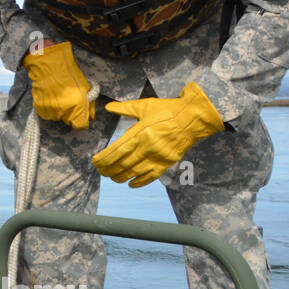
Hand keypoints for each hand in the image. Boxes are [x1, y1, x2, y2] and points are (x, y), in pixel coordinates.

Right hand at [21, 40, 93, 129]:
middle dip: (71, 113)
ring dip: (59, 109)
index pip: (81, 126)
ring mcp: (51, 111)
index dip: (81, 122)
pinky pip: (47, 112)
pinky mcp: (40, 109)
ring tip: (58, 95)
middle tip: (69, 99)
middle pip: (69, 121)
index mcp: (78, 107)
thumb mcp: (85, 88)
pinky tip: (50, 95)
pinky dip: (49, 107)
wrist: (49, 66)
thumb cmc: (70, 74)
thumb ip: (88, 104)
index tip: (81, 117)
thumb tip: (89, 115)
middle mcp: (64, 112)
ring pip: (58, 116)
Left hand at [91, 82, 224, 186]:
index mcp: (140, 133)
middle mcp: (147, 147)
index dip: (104, 159)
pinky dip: (139, 182)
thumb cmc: (168, 110)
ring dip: (120, 177)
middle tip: (100, 170)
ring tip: (111, 176)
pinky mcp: (167, 163)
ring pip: (134, 172)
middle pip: (123, 164)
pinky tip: (130, 183)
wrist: (194, 118)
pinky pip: (150, 177)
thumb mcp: (145, 106)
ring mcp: (158, 157)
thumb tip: (109, 107)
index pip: (117, 151)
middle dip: (108, 169)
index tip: (95, 162)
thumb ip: (126, 108)